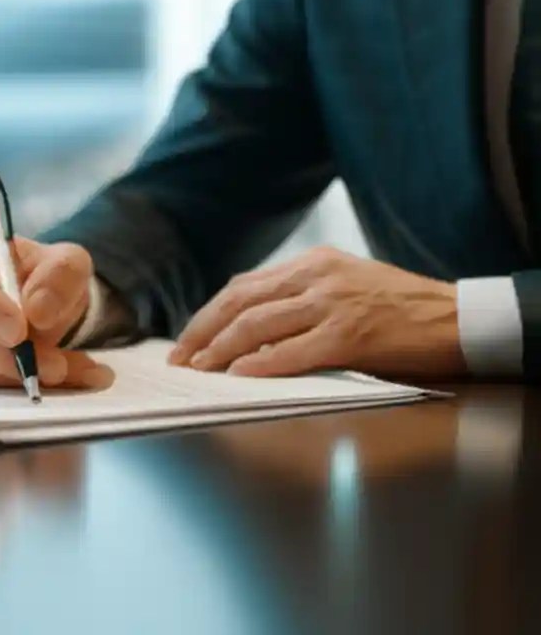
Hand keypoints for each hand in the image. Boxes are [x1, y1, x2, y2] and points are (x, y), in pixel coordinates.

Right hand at [0, 223, 114, 388]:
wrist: (35, 306)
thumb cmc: (42, 277)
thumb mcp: (68, 265)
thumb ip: (61, 277)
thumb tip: (38, 312)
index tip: (19, 333)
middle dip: (4, 354)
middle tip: (54, 367)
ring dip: (10, 374)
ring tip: (60, 371)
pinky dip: (2, 385)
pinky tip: (35, 377)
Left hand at [167, 246, 465, 378]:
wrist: (457, 317)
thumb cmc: (401, 308)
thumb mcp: (346, 286)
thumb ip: (301, 298)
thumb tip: (249, 328)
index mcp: (314, 263)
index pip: (243, 287)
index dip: (209, 314)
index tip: (187, 338)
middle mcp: (317, 277)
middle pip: (239, 302)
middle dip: (202, 332)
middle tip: (179, 358)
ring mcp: (333, 304)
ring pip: (258, 324)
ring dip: (220, 350)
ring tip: (200, 369)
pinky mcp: (351, 334)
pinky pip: (292, 349)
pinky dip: (260, 363)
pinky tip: (238, 374)